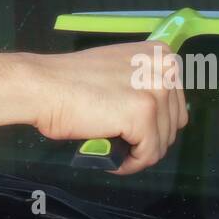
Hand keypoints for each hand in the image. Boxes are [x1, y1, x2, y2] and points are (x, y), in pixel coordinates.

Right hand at [27, 42, 189, 175]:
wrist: (44, 85)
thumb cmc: (69, 80)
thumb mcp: (118, 69)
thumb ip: (141, 82)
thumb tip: (154, 111)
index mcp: (159, 54)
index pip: (175, 101)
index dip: (154, 121)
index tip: (133, 129)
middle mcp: (165, 68)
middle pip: (173, 123)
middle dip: (149, 138)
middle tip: (122, 142)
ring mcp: (156, 90)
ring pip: (163, 142)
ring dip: (138, 152)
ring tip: (113, 149)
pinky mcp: (144, 114)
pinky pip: (148, 155)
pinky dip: (131, 164)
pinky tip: (114, 160)